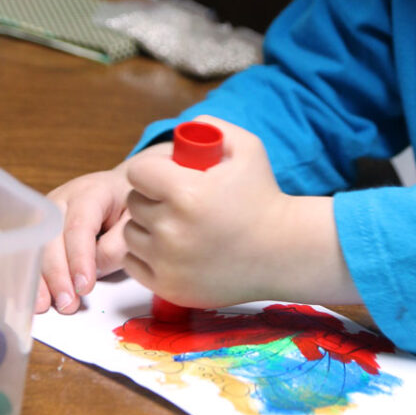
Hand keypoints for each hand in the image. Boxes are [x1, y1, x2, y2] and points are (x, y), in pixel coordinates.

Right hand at [36, 143, 172, 313]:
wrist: (125, 190)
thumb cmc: (132, 206)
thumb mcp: (136, 220)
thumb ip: (119, 244)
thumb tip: (95, 269)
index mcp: (91, 192)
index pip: (79, 225)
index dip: (79, 257)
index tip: (85, 286)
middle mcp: (64, 200)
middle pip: (52, 237)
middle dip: (58, 274)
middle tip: (68, 303)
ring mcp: (49, 215)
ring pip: (38, 247)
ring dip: (42, 280)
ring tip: (49, 306)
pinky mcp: (44, 231)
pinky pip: (35, 255)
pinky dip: (37, 279)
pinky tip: (39, 299)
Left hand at [123, 117, 357, 308]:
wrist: (284, 252)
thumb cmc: (264, 198)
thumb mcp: (248, 148)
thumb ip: (212, 127)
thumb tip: (184, 127)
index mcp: (186, 193)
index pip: (138, 172)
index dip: (152, 170)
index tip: (169, 175)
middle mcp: (171, 230)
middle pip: (133, 203)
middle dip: (151, 197)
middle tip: (175, 200)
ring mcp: (168, 263)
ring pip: (131, 234)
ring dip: (146, 226)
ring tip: (173, 225)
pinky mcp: (168, 287)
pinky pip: (134, 263)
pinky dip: (146, 255)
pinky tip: (169, 249)